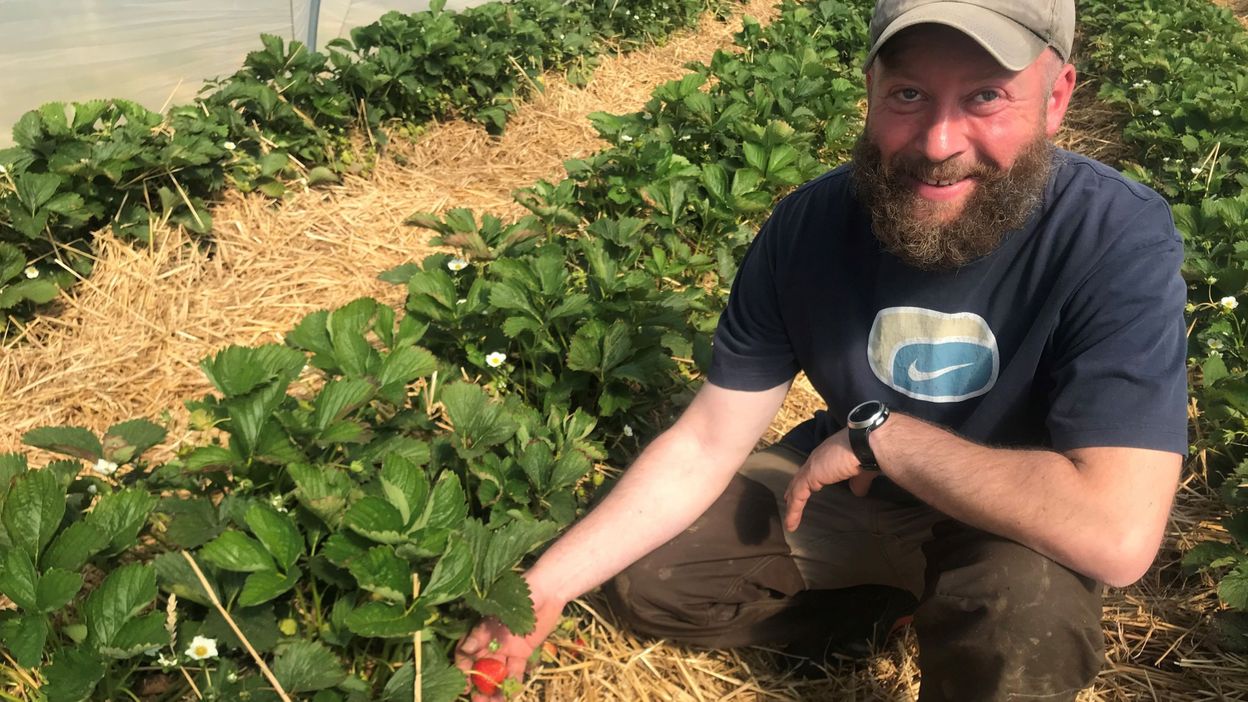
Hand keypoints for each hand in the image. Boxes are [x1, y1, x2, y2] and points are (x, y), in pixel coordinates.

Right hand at [454, 578, 564, 700]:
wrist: (549, 590)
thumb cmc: (521, 594)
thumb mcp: (501, 611)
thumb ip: (484, 630)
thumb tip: (466, 648)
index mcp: (481, 631)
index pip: (465, 653)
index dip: (463, 669)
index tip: (464, 684)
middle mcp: (491, 642)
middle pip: (480, 668)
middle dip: (477, 686)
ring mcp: (506, 649)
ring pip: (496, 674)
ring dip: (494, 690)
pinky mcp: (523, 653)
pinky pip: (515, 673)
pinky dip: (513, 685)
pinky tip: (511, 697)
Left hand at [783, 429, 880, 530]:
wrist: (867, 443)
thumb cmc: (868, 453)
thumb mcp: (862, 471)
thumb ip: (858, 482)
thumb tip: (858, 492)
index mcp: (829, 455)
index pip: (814, 470)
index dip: (808, 480)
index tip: (805, 490)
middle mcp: (818, 458)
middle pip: (801, 477)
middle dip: (795, 490)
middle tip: (789, 501)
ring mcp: (813, 467)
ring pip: (797, 488)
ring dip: (792, 505)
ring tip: (788, 520)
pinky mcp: (810, 476)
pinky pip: (798, 496)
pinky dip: (793, 511)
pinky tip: (791, 524)